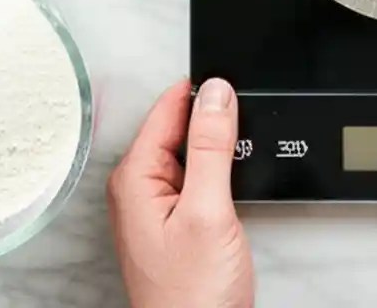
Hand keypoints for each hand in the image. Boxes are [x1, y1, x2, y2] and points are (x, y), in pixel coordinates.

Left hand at [108, 78, 254, 307]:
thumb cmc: (192, 295)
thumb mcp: (207, 209)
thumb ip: (211, 146)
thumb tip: (215, 93)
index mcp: (135, 178)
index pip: (167, 108)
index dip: (204, 94)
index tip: (234, 88)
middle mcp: (138, 188)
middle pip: (179, 127)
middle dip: (213, 123)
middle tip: (241, 137)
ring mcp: (156, 205)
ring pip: (190, 152)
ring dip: (217, 151)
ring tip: (237, 168)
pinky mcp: (176, 220)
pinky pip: (196, 177)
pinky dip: (218, 174)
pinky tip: (232, 190)